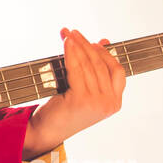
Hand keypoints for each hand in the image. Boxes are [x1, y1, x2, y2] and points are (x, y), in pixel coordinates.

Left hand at [23, 27, 125, 158]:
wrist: (46, 131)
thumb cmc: (63, 110)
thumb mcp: (84, 89)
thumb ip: (94, 70)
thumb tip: (103, 41)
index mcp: (115, 103)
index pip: (117, 71)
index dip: (105, 53)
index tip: (93, 41)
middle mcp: (110, 104)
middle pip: (101, 65)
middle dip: (87, 44)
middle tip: (74, 32)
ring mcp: (97, 103)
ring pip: (89, 65)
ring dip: (77, 45)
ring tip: (67, 34)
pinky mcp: (82, 100)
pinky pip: (76, 69)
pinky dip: (71, 53)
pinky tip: (66, 43)